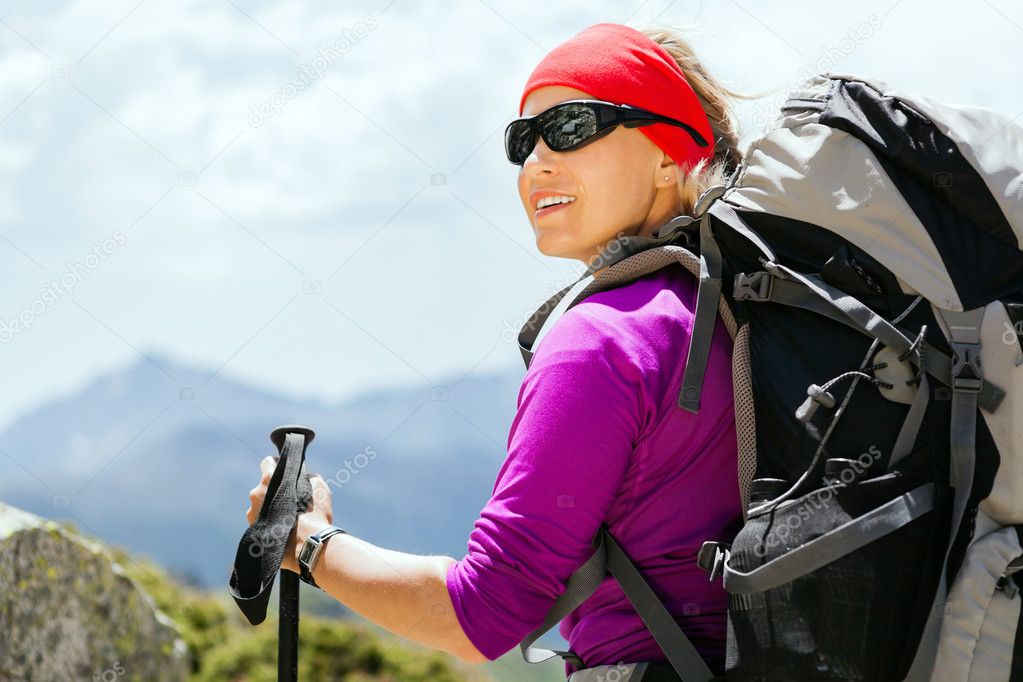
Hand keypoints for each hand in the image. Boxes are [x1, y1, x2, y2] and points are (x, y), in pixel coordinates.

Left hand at [246, 455, 333, 573]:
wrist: (309, 546)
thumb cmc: (314, 513)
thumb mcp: (318, 486)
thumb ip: (306, 476)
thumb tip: (304, 477)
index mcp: (269, 479)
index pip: (266, 462)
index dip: (277, 464)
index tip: (284, 471)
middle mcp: (256, 494)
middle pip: (264, 486)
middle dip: (276, 490)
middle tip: (291, 499)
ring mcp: (252, 514)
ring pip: (261, 505)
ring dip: (272, 508)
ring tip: (288, 518)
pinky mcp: (253, 531)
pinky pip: (262, 521)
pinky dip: (271, 523)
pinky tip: (284, 529)